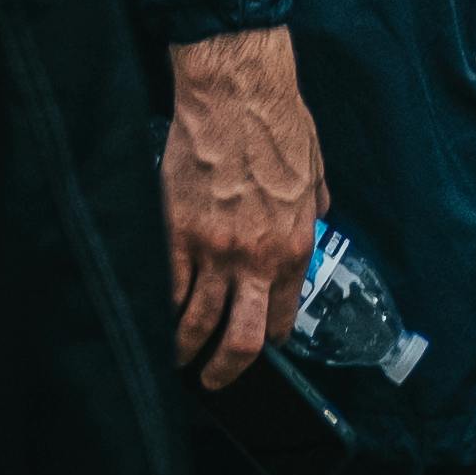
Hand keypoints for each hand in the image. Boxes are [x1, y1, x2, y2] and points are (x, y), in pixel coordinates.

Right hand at [165, 27, 325, 388]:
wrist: (238, 94)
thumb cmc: (279, 124)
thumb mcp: (316, 171)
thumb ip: (315, 206)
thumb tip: (318, 217)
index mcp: (294, 246)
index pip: (282, 317)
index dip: (270, 340)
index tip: (260, 345)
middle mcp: (255, 259)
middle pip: (241, 341)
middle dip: (227, 370)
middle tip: (214, 381)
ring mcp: (213, 251)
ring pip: (195, 325)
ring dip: (186, 350)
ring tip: (178, 359)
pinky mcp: (176, 234)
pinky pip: (166, 290)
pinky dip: (161, 311)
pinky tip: (156, 320)